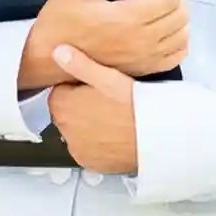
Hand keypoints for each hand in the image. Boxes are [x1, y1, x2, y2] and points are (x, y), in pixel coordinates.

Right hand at [19, 0, 189, 88]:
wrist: (47, 60)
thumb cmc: (58, 25)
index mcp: (126, 17)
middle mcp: (139, 39)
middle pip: (180, 16)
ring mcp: (142, 57)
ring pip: (181, 36)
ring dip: (180, 20)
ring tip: (169, 10)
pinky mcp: (140, 69)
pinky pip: (174, 57)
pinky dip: (178, 43)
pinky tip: (168, 34)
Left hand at [49, 44, 137, 173]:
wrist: (157, 136)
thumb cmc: (134, 105)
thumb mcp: (107, 77)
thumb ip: (79, 64)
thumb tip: (58, 51)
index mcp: (62, 105)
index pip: (60, 91)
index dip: (78, 87)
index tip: (96, 86)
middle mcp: (64, 130)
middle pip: (68, 112)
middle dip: (82, 106)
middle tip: (108, 101)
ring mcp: (77, 149)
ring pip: (78, 131)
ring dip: (89, 126)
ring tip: (114, 117)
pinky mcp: (90, 164)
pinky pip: (89, 150)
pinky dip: (97, 144)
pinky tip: (114, 134)